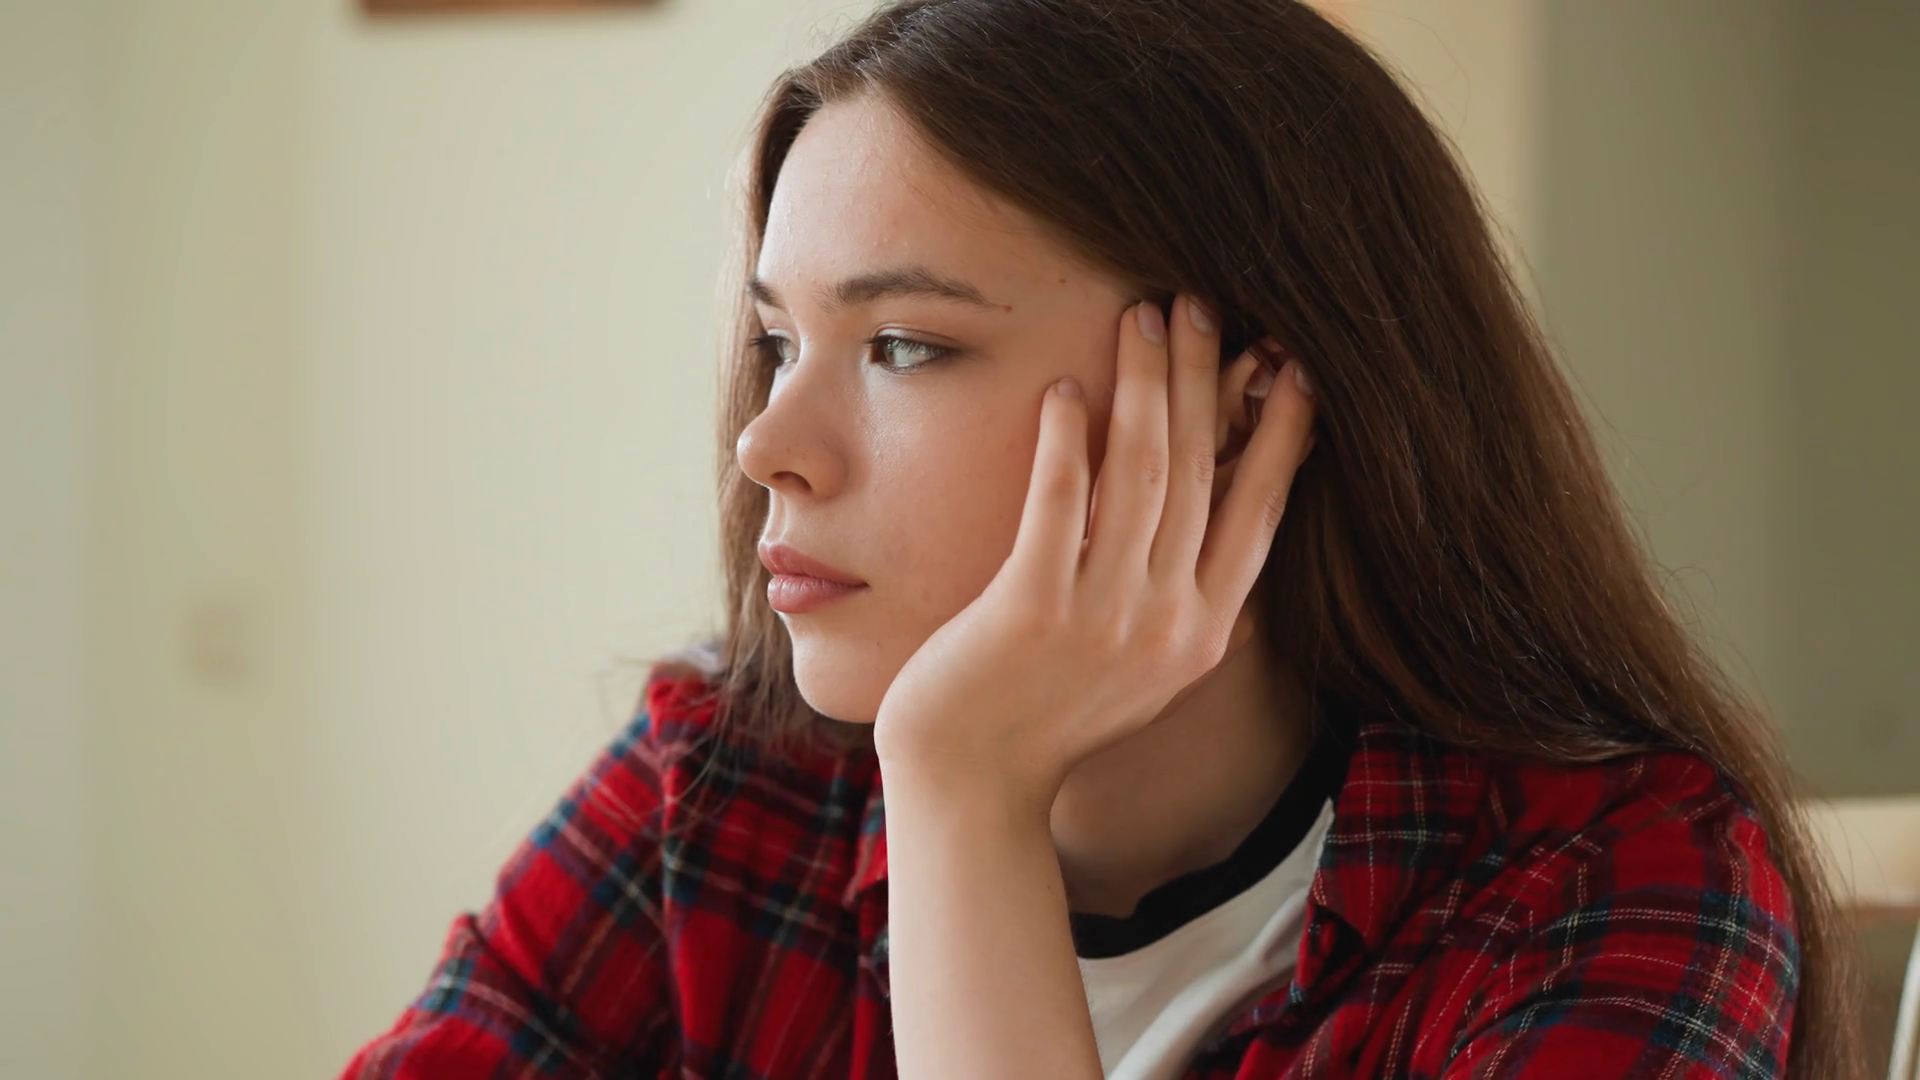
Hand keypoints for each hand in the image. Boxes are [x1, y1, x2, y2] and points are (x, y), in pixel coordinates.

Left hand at [872, 294, 1318, 809]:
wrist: (973, 784)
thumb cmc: (1048, 715)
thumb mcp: (1145, 671)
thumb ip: (1184, 607)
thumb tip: (1222, 537)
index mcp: (1203, 633)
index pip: (1259, 513)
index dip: (1279, 434)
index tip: (1292, 365)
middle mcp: (1167, 624)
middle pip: (1202, 473)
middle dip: (1206, 378)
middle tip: (1199, 304)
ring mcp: (1102, 619)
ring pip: (1143, 476)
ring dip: (1146, 388)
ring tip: (1141, 318)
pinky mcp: (1031, 611)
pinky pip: (1059, 505)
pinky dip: (1069, 442)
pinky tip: (1068, 390)